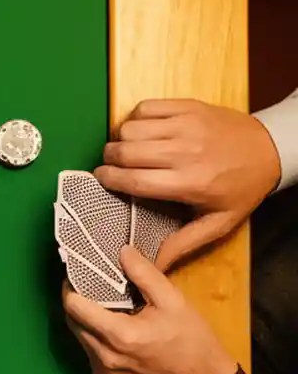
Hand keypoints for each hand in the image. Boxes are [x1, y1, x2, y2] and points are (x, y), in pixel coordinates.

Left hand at [62, 246, 237, 373]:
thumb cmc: (193, 342)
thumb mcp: (174, 302)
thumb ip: (145, 275)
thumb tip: (121, 251)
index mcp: (119, 335)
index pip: (73, 306)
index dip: (71, 287)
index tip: (79, 274)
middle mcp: (104, 357)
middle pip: (72, 322)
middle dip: (77, 302)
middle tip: (91, 286)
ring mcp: (103, 373)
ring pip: (80, 338)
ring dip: (86, 321)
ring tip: (104, 306)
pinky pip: (90, 354)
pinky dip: (95, 340)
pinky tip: (113, 330)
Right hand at [95, 98, 280, 269]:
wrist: (271, 149)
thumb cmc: (241, 188)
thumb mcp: (218, 222)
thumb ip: (183, 243)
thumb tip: (153, 266)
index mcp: (189, 182)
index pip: (133, 179)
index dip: (109, 179)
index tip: (101, 180)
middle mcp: (184, 152)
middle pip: (125, 151)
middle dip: (110, 159)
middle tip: (113, 166)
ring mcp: (185, 125)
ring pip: (129, 128)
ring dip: (121, 139)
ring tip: (127, 149)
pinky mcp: (187, 107)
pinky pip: (144, 107)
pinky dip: (135, 118)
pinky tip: (143, 131)